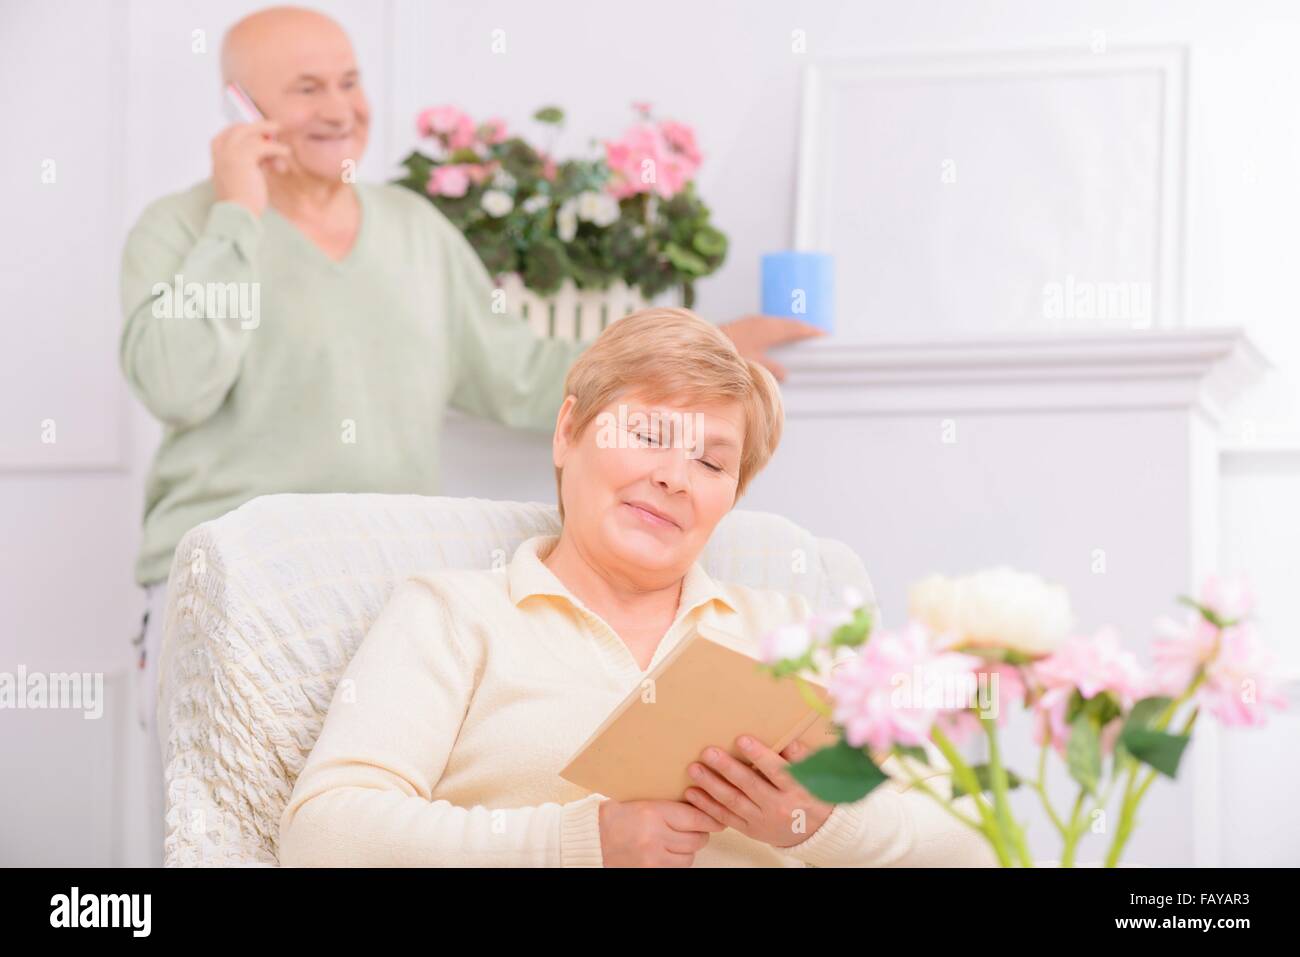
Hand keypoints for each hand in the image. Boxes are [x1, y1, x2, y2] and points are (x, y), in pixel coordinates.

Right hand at [211, 120, 291, 216]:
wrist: (237, 214)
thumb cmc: (241, 203)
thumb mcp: (242, 179)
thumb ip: (249, 165)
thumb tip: (268, 159)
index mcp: (216, 157)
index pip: (226, 134)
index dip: (243, 130)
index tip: (257, 132)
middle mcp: (220, 151)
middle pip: (239, 129)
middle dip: (258, 127)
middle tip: (274, 126)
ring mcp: (230, 152)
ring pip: (253, 135)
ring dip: (271, 141)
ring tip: (284, 147)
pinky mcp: (244, 157)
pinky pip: (265, 146)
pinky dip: (277, 149)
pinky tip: (286, 153)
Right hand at [597, 798, 724, 866]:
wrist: (590, 839)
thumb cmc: (614, 817)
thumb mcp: (642, 802)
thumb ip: (669, 806)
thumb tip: (700, 804)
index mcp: (653, 812)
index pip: (696, 817)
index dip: (711, 818)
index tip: (718, 817)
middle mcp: (655, 836)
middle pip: (697, 839)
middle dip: (700, 834)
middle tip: (696, 828)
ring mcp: (652, 858)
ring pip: (689, 857)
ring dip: (688, 850)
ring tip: (678, 841)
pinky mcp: (650, 872)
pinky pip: (677, 869)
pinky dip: (677, 862)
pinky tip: (668, 853)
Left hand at [682, 736, 834, 847]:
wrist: (816, 832)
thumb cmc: (813, 795)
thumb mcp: (816, 775)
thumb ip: (801, 757)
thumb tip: (786, 738)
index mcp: (797, 790)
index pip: (777, 771)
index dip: (759, 756)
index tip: (742, 740)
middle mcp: (779, 806)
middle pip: (750, 785)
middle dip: (727, 768)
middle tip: (708, 752)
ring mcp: (763, 820)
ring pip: (734, 802)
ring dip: (712, 785)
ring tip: (694, 769)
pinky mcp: (751, 830)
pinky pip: (726, 818)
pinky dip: (708, 806)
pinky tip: (693, 793)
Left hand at [717, 315, 824, 381]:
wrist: (698, 348)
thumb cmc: (724, 357)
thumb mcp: (752, 366)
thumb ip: (772, 368)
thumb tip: (786, 373)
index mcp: (769, 329)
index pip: (796, 328)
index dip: (811, 332)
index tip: (825, 335)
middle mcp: (762, 321)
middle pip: (789, 323)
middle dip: (803, 329)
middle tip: (817, 335)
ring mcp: (751, 321)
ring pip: (777, 323)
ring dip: (789, 329)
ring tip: (800, 337)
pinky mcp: (743, 325)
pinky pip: (767, 325)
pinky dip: (777, 330)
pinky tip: (775, 339)